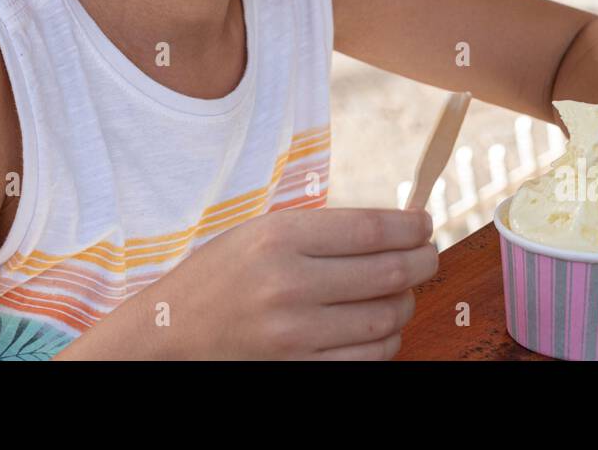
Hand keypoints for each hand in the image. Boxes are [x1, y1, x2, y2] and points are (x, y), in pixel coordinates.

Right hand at [148, 206, 438, 358]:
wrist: (169, 335)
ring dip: (405, 303)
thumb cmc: (221, 276)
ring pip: (385, 318)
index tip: (426, 226)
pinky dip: (386, 341)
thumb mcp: (260, 234)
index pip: (371, 230)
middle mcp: (288, 285)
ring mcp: (293, 334)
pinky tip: (380, 327)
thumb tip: (397, 228)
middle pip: (387, 273)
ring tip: (401, 292)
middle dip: (422, 263)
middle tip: (428, 257)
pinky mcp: (297, 371)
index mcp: (278, 238)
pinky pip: (369, 358)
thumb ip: (322, 231)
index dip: (411, 228)